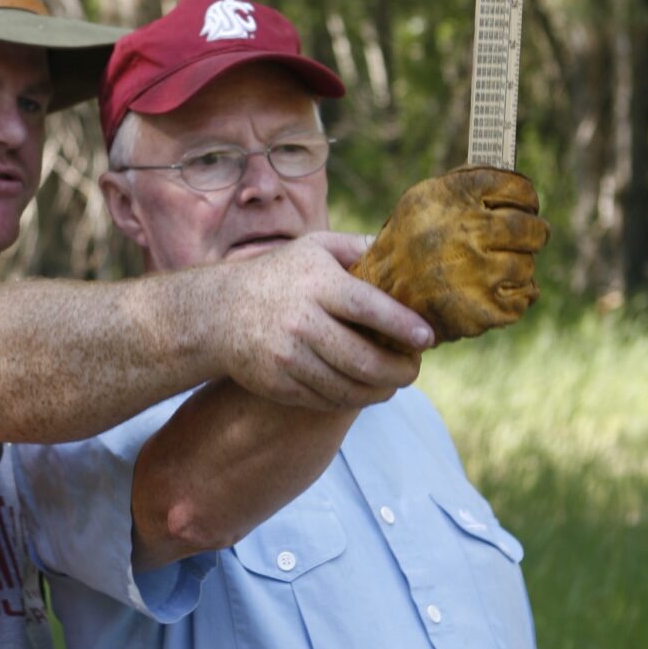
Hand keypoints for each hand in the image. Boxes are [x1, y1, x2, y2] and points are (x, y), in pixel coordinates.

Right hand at [214, 231, 434, 411]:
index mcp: (315, 284)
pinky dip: (351, 399)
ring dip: (380, 391)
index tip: (428, 337)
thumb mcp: (314, 248)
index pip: (366, 306)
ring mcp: (287, 357)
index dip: (400, 324)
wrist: (220, 313)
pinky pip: (325, 400)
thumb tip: (406, 250)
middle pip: (362, 359)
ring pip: (347, 387)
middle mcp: (300, 322)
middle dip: (399, 370)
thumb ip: (358, 248)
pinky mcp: (278, 384)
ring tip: (394, 382)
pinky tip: (363, 389)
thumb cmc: (279, 275)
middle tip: (414, 368)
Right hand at [353, 167, 547, 341]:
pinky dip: (516, 296)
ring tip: (494, 269)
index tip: (525, 206)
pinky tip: (494, 292)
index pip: (518, 188)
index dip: (526, 198)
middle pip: (530, 228)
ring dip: (518, 268)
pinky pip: (524, 298)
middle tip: (526, 239)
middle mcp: (466, 230)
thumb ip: (469, 185)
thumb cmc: (411, 242)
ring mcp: (476, 272)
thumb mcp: (428, 198)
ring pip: (527, 265)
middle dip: (533, 234)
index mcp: (454, 196)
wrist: (381, 296)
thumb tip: (519, 186)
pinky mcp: (482, 309)